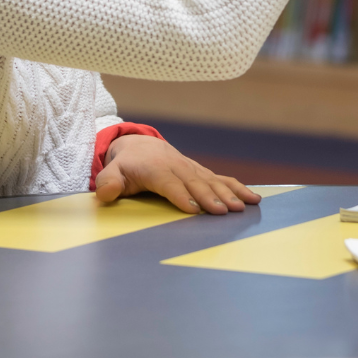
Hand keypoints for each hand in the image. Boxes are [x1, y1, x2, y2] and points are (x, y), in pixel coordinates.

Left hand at [94, 134, 261, 214]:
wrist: (141, 146)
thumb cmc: (126, 166)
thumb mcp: (112, 172)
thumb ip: (107, 182)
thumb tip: (104, 193)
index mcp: (155, 169)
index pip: (169, 184)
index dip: (181, 196)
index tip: (194, 210)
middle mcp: (177, 167)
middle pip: (195, 183)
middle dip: (210, 198)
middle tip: (224, 212)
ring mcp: (192, 169)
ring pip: (212, 181)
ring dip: (229, 194)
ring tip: (243, 207)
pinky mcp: (202, 172)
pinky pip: (222, 179)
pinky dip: (238, 188)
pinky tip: (253, 198)